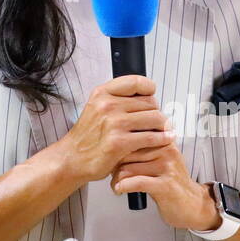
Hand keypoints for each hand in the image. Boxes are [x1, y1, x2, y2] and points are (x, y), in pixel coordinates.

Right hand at [53, 74, 174, 187]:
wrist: (73, 158)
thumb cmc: (88, 135)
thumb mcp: (97, 107)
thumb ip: (118, 98)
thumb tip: (148, 95)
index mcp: (102, 93)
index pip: (137, 82)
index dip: (149, 89)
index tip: (152, 97)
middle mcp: (107, 105)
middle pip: (150, 102)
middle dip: (156, 112)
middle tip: (158, 121)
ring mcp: (113, 124)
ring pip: (155, 118)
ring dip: (163, 126)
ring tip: (164, 130)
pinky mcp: (119, 143)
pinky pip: (151, 137)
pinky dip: (162, 139)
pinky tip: (166, 139)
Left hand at [111, 145, 219, 231]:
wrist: (193, 204)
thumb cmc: (170, 182)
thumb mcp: (157, 158)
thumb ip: (140, 148)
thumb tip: (111, 143)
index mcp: (163, 139)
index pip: (130, 135)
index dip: (116, 149)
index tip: (111, 159)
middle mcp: (166, 149)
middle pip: (126, 152)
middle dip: (114, 166)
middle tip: (112, 175)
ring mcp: (167, 166)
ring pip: (127, 168)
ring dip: (117, 180)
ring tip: (117, 185)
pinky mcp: (166, 184)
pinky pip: (136, 182)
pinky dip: (122, 187)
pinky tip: (119, 190)